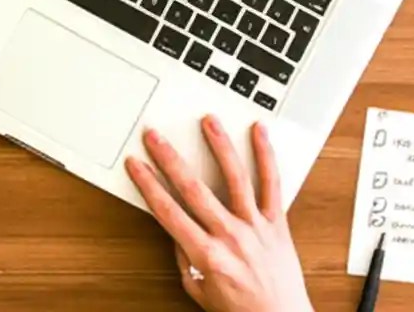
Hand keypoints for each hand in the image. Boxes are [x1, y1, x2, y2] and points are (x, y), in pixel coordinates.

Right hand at [126, 117, 312, 311]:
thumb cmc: (240, 310)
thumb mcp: (198, 290)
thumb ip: (184, 256)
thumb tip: (175, 228)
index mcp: (207, 254)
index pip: (169, 212)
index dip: (148, 185)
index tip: (136, 165)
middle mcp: (230, 236)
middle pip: (194, 189)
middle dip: (170, 159)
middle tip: (156, 136)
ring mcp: (255, 226)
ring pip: (235, 178)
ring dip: (219, 147)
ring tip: (208, 122)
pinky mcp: (277, 223)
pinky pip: (272, 184)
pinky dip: (267, 156)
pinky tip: (260, 133)